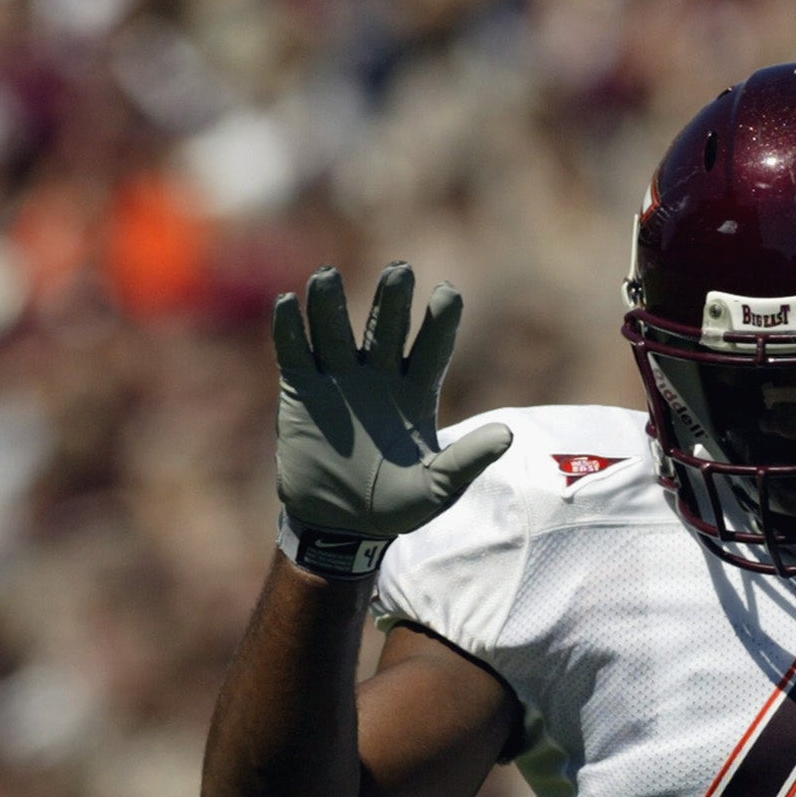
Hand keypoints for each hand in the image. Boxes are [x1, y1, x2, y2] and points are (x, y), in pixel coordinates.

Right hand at [272, 262, 508, 554]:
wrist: (341, 526)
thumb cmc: (396, 506)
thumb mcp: (438, 488)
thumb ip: (467, 460)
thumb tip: (507, 436)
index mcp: (416, 392)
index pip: (432, 347)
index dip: (440, 321)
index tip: (447, 294)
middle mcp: (379, 376)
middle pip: (386, 328)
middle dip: (391, 300)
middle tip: (399, 271)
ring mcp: (339, 379)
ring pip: (335, 331)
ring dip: (331, 304)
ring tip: (328, 276)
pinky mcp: (301, 390)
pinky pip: (294, 353)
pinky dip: (289, 329)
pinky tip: (288, 303)